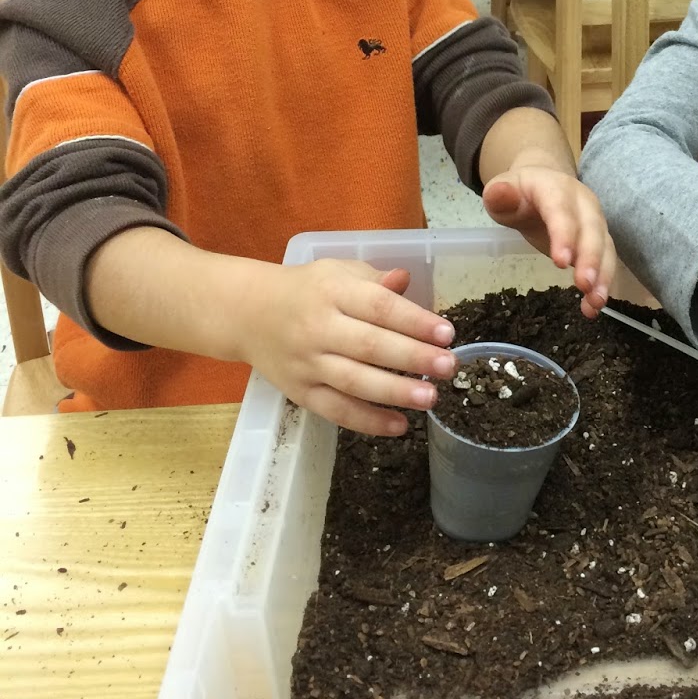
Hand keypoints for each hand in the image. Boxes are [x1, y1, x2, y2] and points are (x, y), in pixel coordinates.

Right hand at [239, 258, 457, 436]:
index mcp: (333, 292)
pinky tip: (399, 426)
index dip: (415, 321)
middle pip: (370, 346)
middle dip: (413, 358)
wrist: (248, 313)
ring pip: (354, 382)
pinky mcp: (300, 393)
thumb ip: (375, 280)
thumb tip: (406, 280)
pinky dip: (367, 421)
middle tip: (448, 367)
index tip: (447, 333)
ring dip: (395, 392)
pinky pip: (336, 410)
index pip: (379, 307)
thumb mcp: (339, 272)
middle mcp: (319, 328)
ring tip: (429, 398)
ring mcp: (308, 364)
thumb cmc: (307, 290)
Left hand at [482, 167, 616, 318]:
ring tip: (595, 302)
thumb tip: (500, 194)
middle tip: (585, 285)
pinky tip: (593, 305)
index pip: (561, 208)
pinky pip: (606, 260)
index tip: (561, 262)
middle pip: (591, 228)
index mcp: (555, 188)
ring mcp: (594, 221)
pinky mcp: (599, 239)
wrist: (542, 182)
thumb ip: (500, 195)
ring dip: (603, 275)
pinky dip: (603, 282)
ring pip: (605, 246)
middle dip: (590, 257)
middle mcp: (582, 202)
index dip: (564, 233)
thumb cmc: (519, 192)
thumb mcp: (502, 191)